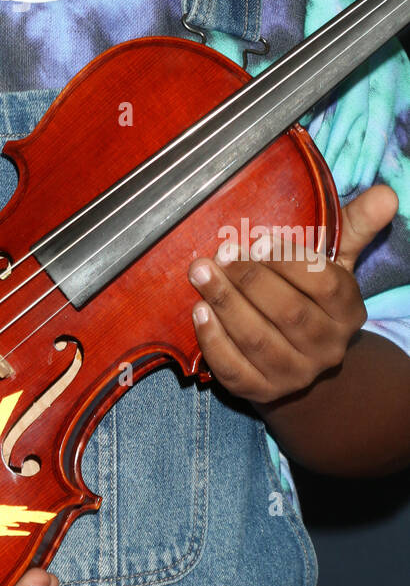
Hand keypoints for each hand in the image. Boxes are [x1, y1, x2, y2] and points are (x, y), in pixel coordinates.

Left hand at [187, 184, 397, 404]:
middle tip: (219, 252)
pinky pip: (235, 370)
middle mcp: (327, 347)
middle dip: (249, 280)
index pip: (322, 284)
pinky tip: (199, 311)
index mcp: (347, 311)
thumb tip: (386, 194)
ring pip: (258, 341)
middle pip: (288, 313)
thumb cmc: (308, 293)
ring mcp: (294, 374)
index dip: (288, 261)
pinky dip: (214, 341)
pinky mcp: (261, 391)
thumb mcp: (332, 261)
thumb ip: (354, 226)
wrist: (296, 354)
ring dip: (226, 304)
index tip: (257, 238)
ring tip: (200, 272)